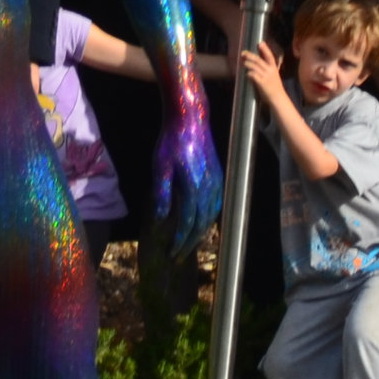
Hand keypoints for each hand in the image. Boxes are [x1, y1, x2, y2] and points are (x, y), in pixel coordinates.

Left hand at [152, 112, 221, 258]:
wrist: (191, 121)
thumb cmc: (171, 142)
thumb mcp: (160, 167)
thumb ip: (161, 195)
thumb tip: (159, 220)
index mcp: (193, 189)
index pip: (187, 224)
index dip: (179, 242)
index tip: (171, 254)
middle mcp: (209, 190)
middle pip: (201, 226)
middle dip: (189, 243)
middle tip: (177, 256)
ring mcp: (217, 184)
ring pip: (211, 218)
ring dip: (199, 234)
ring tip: (187, 244)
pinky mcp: (219, 178)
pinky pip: (216, 206)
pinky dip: (208, 220)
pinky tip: (200, 223)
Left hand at [237, 42, 290, 107]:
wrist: (278, 98)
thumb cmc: (275, 87)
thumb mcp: (274, 75)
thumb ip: (268, 69)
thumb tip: (258, 62)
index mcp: (274, 68)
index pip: (269, 56)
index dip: (265, 49)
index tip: (260, 43)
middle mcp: (270, 71)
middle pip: (259, 60)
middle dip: (250, 55)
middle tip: (243, 53)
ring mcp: (266, 77)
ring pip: (255, 67)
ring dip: (248, 64)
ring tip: (244, 62)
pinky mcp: (262, 83)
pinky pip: (253, 75)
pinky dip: (249, 74)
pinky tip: (247, 74)